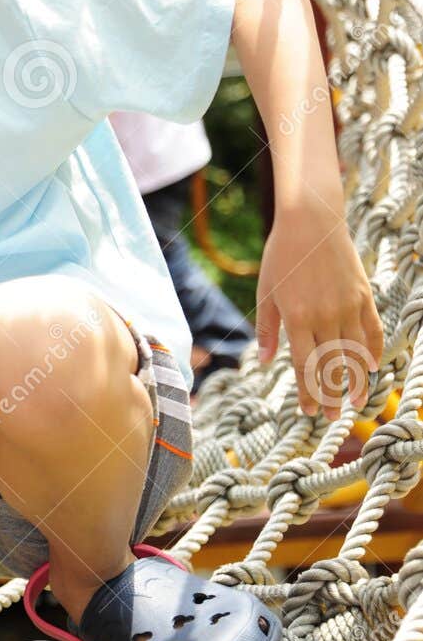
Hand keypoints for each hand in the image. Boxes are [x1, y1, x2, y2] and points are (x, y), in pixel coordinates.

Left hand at [254, 206, 382, 419]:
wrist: (312, 221)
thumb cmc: (282, 256)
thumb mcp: (266, 293)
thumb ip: (269, 330)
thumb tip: (267, 363)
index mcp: (298, 319)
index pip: (305, 367)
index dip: (308, 392)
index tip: (308, 412)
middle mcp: (325, 316)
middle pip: (331, 366)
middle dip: (330, 396)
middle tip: (331, 419)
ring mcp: (348, 306)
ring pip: (354, 353)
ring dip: (355, 381)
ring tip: (355, 402)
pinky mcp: (363, 296)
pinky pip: (372, 330)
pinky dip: (373, 350)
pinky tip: (371, 367)